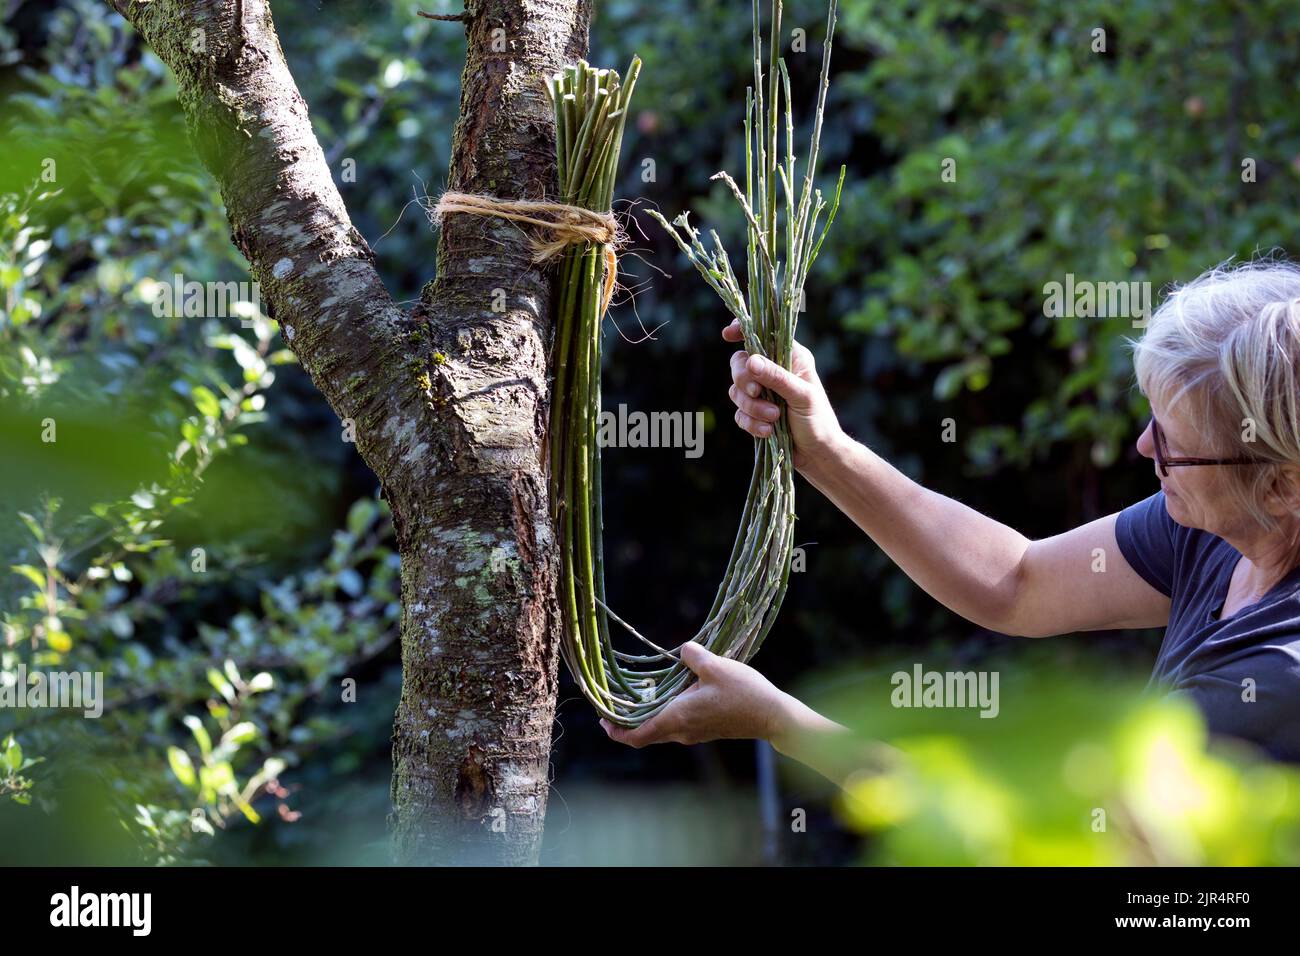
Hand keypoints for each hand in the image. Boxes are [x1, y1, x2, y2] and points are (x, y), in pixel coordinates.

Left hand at [600, 642, 791, 746]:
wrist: (773, 716)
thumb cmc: (743, 693)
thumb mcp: (716, 666)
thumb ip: (693, 656)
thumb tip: (682, 650)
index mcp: (677, 718)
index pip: (637, 736)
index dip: (615, 731)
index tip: (602, 721)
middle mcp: (682, 731)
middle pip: (645, 734)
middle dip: (626, 721)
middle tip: (613, 704)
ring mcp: (695, 733)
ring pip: (661, 728)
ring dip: (647, 715)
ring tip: (640, 694)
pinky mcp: (706, 729)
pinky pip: (676, 724)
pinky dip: (665, 712)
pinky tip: (670, 691)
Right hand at [723, 318, 842, 472]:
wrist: (818, 456)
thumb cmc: (819, 421)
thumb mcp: (802, 395)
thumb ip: (777, 377)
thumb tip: (750, 361)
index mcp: (790, 358)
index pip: (763, 335)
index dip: (744, 331)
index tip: (728, 335)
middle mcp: (773, 372)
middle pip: (740, 363)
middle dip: (743, 379)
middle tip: (756, 391)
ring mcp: (762, 394)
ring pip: (736, 391)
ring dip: (752, 407)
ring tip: (774, 418)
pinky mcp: (754, 415)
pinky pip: (739, 414)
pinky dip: (750, 423)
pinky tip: (767, 431)